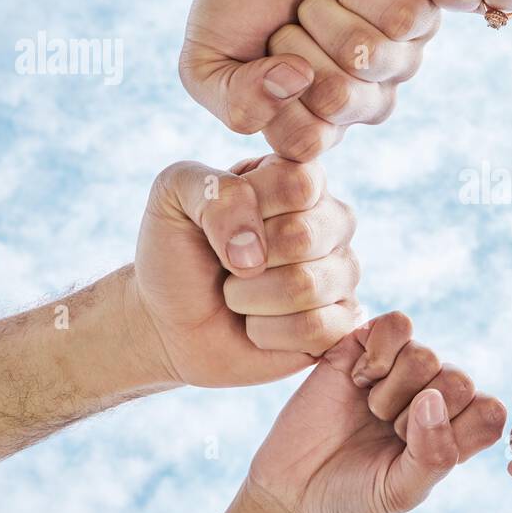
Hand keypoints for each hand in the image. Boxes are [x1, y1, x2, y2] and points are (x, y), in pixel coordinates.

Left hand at [132, 155, 359, 387]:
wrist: (169, 320)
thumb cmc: (178, 253)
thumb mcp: (173, 196)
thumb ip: (214, 191)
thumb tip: (255, 251)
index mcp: (299, 179)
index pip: (298, 182)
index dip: (248, 208)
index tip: (218, 220)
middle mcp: (331, 221)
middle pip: (303, 235)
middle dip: (242, 260)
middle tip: (228, 265)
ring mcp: (342, 273)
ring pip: (306, 286)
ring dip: (249, 298)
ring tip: (238, 296)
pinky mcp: (342, 323)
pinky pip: (316, 329)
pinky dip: (267, 332)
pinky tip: (257, 326)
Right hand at [179, 0, 438, 159]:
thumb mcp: (206, 62)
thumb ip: (234, 102)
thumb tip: (295, 82)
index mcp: (316, 124)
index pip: (306, 141)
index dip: (274, 95)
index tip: (262, 58)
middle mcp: (362, 102)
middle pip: (339, 97)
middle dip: (298, 46)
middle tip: (291, 25)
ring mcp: (398, 62)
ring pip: (370, 54)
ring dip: (327, 14)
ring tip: (318, 1)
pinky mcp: (423, 17)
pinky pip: (402, 18)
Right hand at [245, 312, 506, 512]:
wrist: (292, 489)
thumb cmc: (355, 496)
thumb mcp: (402, 491)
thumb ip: (433, 454)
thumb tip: (432, 398)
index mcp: (458, 430)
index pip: (490, 411)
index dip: (455, 430)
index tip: (415, 455)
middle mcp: (437, 394)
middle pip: (459, 380)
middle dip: (415, 416)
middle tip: (385, 433)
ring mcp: (404, 367)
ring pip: (426, 355)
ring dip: (391, 391)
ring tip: (369, 409)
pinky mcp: (369, 344)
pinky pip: (398, 325)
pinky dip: (379, 353)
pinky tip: (358, 379)